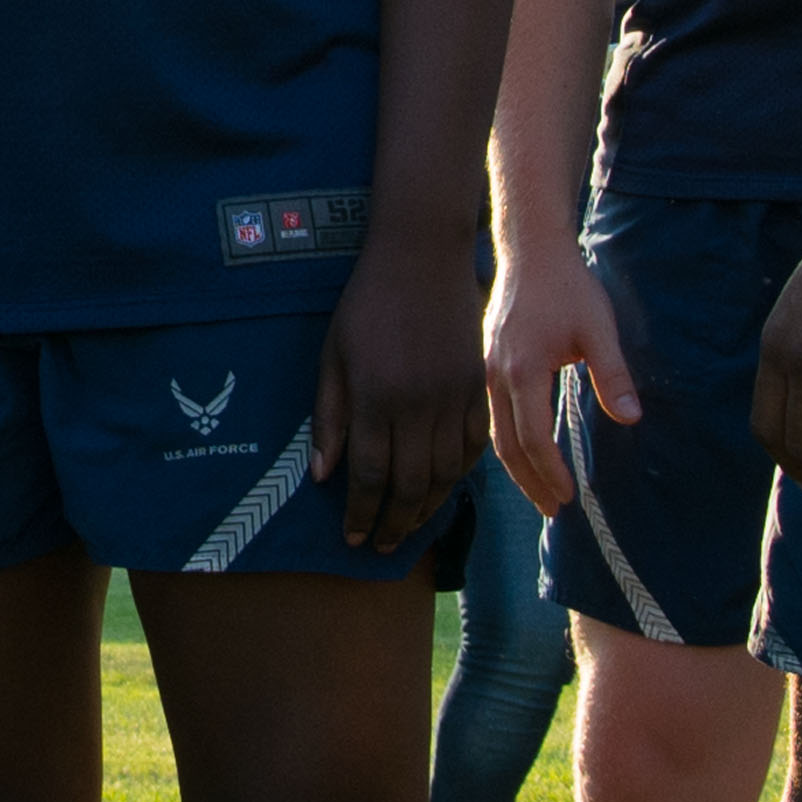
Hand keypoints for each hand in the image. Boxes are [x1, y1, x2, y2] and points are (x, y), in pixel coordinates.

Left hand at [320, 222, 486, 556]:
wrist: (422, 256)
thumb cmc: (367, 304)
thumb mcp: (333, 356)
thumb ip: (328, 418)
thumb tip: (322, 477)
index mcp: (376, 398)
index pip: (370, 475)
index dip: (361, 513)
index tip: (352, 537)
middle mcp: (418, 405)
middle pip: (410, 485)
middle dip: (394, 524)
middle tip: (381, 545)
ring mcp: (454, 397)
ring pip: (446, 473)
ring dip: (427, 509)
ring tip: (409, 529)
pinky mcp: (479, 387)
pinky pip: (474, 446)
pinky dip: (460, 475)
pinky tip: (444, 488)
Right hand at [481, 237, 636, 518]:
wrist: (531, 250)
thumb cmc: (568, 286)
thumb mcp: (599, 328)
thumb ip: (613, 374)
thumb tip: (631, 418)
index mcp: (522, 371)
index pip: (532, 438)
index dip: (551, 472)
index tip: (570, 496)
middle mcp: (496, 376)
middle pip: (507, 446)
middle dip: (530, 483)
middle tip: (554, 511)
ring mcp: (486, 370)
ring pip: (494, 433)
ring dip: (517, 467)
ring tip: (540, 492)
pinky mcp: (486, 364)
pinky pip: (491, 416)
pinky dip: (507, 443)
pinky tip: (523, 452)